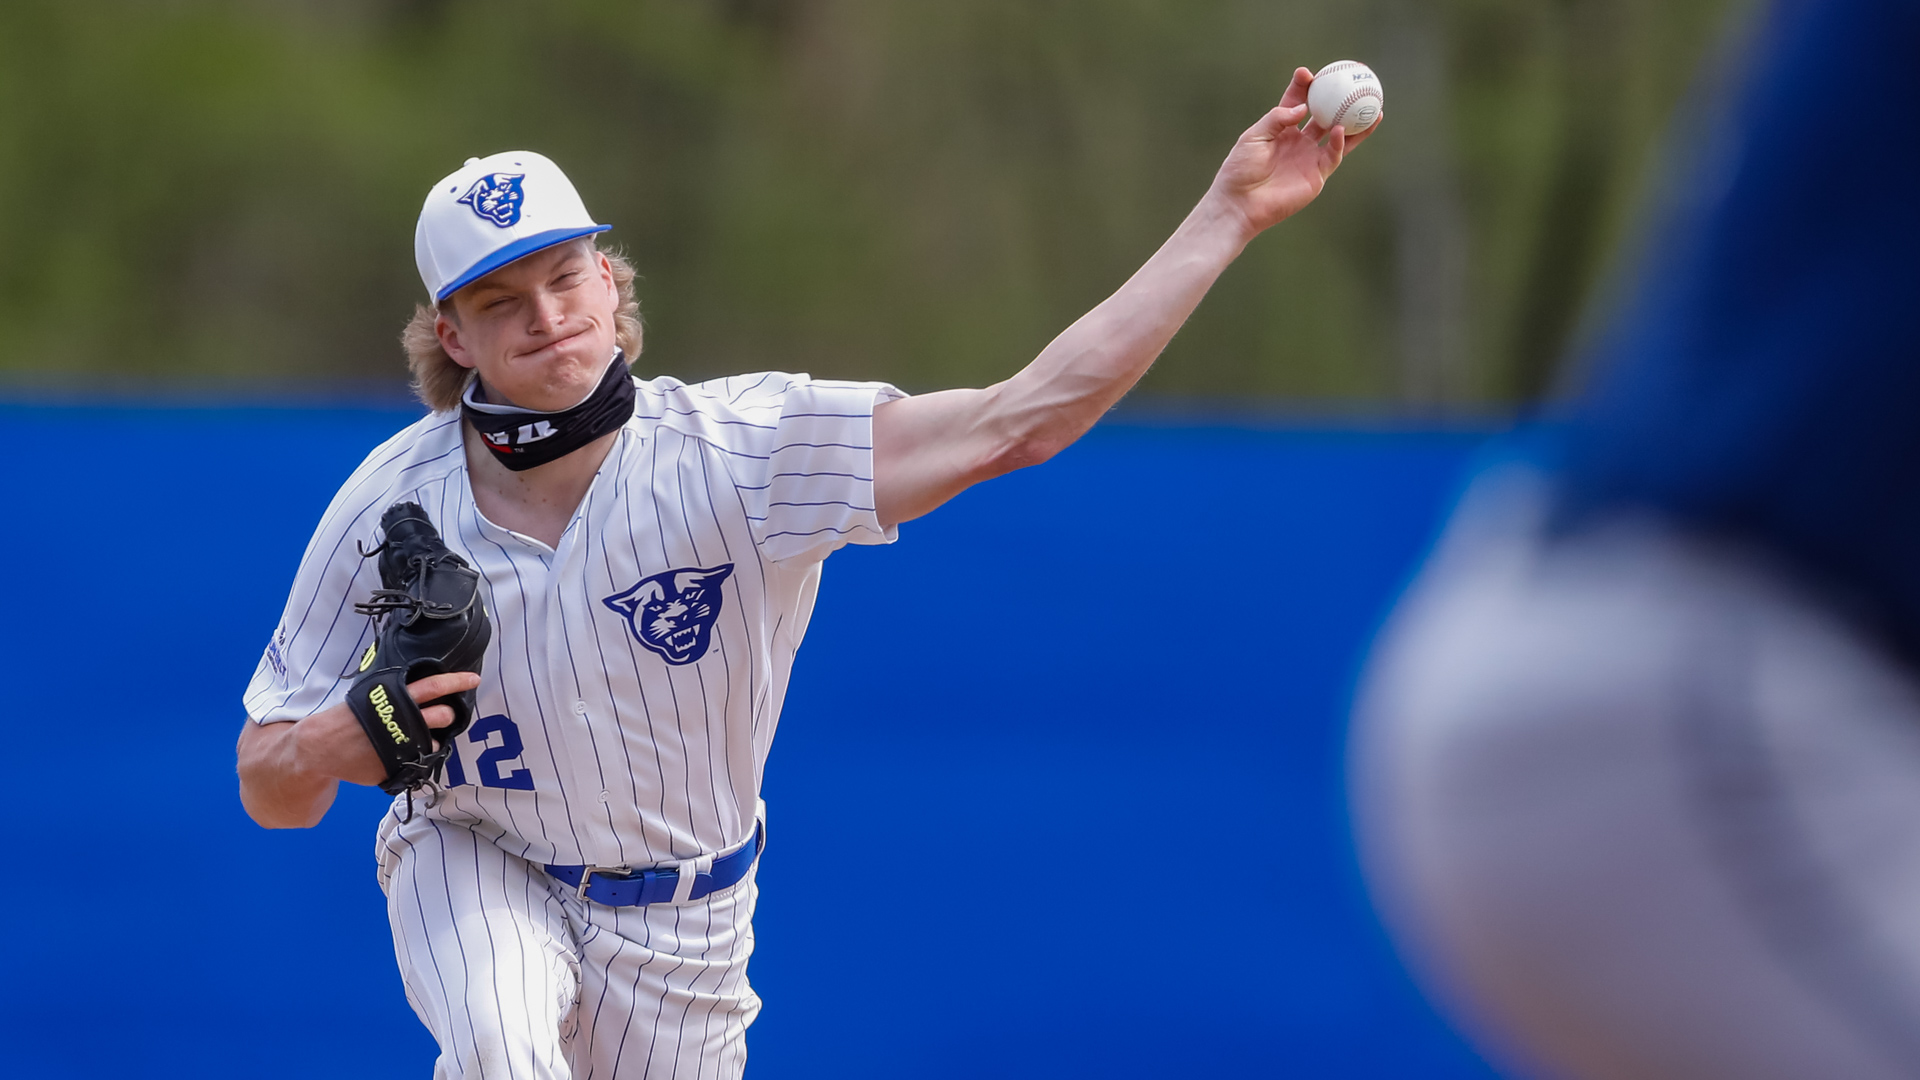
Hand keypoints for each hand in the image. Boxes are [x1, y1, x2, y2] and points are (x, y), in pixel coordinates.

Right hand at [296, 671, 480, 785]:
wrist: (319, 748)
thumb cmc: (348, 719)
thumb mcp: (371, 698)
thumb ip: (396, 695)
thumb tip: (422, 691)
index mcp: (394, 698)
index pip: (433, 686)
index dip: (456, 681)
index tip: (474, 679)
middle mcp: (400, 719)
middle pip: (442, 714)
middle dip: (447, 715)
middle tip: (443, 715)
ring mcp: (399, 743)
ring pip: (434, 740)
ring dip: (434, 737)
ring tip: (421, 735)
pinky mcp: (394, 765)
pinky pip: (418, 760)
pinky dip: (417, 755)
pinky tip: (406, 751)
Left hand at [1206, 66, 1381, 237]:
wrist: (1240, 203)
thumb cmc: (1240, 169)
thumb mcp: (1254, 136)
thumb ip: (1277, 118)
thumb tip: (1304, 107)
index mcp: (1281, 129)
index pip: (1297, 102)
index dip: (1304, 86)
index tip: (1308, 74)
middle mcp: (1299, 141)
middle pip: (1324, 114)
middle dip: (1338, 97)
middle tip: (1351, 80)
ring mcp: (1310, 158)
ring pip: (1339, 136)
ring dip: (1354, 122)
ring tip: (1371, 105)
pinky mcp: (1317, 175)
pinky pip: (1334, 156)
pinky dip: (1340, 142)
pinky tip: (1341, 128)